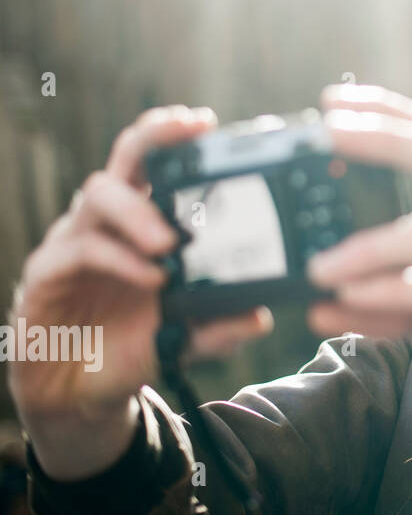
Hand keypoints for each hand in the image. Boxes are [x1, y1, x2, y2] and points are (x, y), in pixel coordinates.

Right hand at [11, 106, 273, 479]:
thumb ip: (221, 323)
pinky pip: (80, 249)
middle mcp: (109, 222)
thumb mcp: (189, 336)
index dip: (175, 138)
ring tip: (170, 243)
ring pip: (98, 195)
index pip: (156, 165)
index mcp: (144, 223)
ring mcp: (75, 241)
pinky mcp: (48, 273)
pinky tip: (150, 277)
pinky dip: (119, 258)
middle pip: (125, 158)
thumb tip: (260, 315)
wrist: (82, 392)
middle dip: (155, 136)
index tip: (207, 122)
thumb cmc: (135, 345)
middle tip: (189, 131)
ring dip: (139, 211)